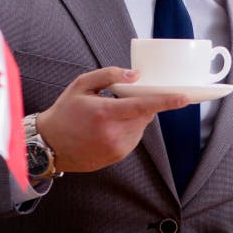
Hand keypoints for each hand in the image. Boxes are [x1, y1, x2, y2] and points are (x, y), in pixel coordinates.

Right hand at [36, 68, 188, 172]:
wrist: (49, 145)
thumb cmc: (64, 112)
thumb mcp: (82, 85)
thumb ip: (109, 75)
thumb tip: (135, 75)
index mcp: (105, 113)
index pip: (143, 106)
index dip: (166, 101)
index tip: (184, 97)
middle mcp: (114, 134)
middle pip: (145, 115)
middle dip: (142, 103)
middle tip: (122, 97)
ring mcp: (116, 148)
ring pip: (140, 126)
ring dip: (134, 116)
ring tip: (109, 114)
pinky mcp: (117, 157)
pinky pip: (133, 138)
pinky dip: (128, 128)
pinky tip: (108, 127)